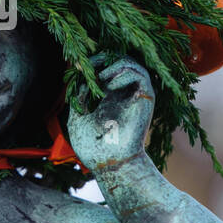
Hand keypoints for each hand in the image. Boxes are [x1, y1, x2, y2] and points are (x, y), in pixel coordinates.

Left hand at [67, 55, 153, 172]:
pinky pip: (141, 75)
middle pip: (121, 60)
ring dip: (115, 64)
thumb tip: (80, 77)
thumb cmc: (92, 146)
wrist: (108, 164)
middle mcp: (123, 94)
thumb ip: (78, 95)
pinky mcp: (145, 99)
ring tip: (101, 78)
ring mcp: (135, 95)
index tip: (77, 66)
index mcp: (108, 97)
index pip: (106, 67)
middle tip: (89, 65)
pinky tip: (108, 86)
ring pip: (134, 64)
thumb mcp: (77, 115)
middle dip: (104, 57)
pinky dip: (124, 73)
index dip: (93, 61)